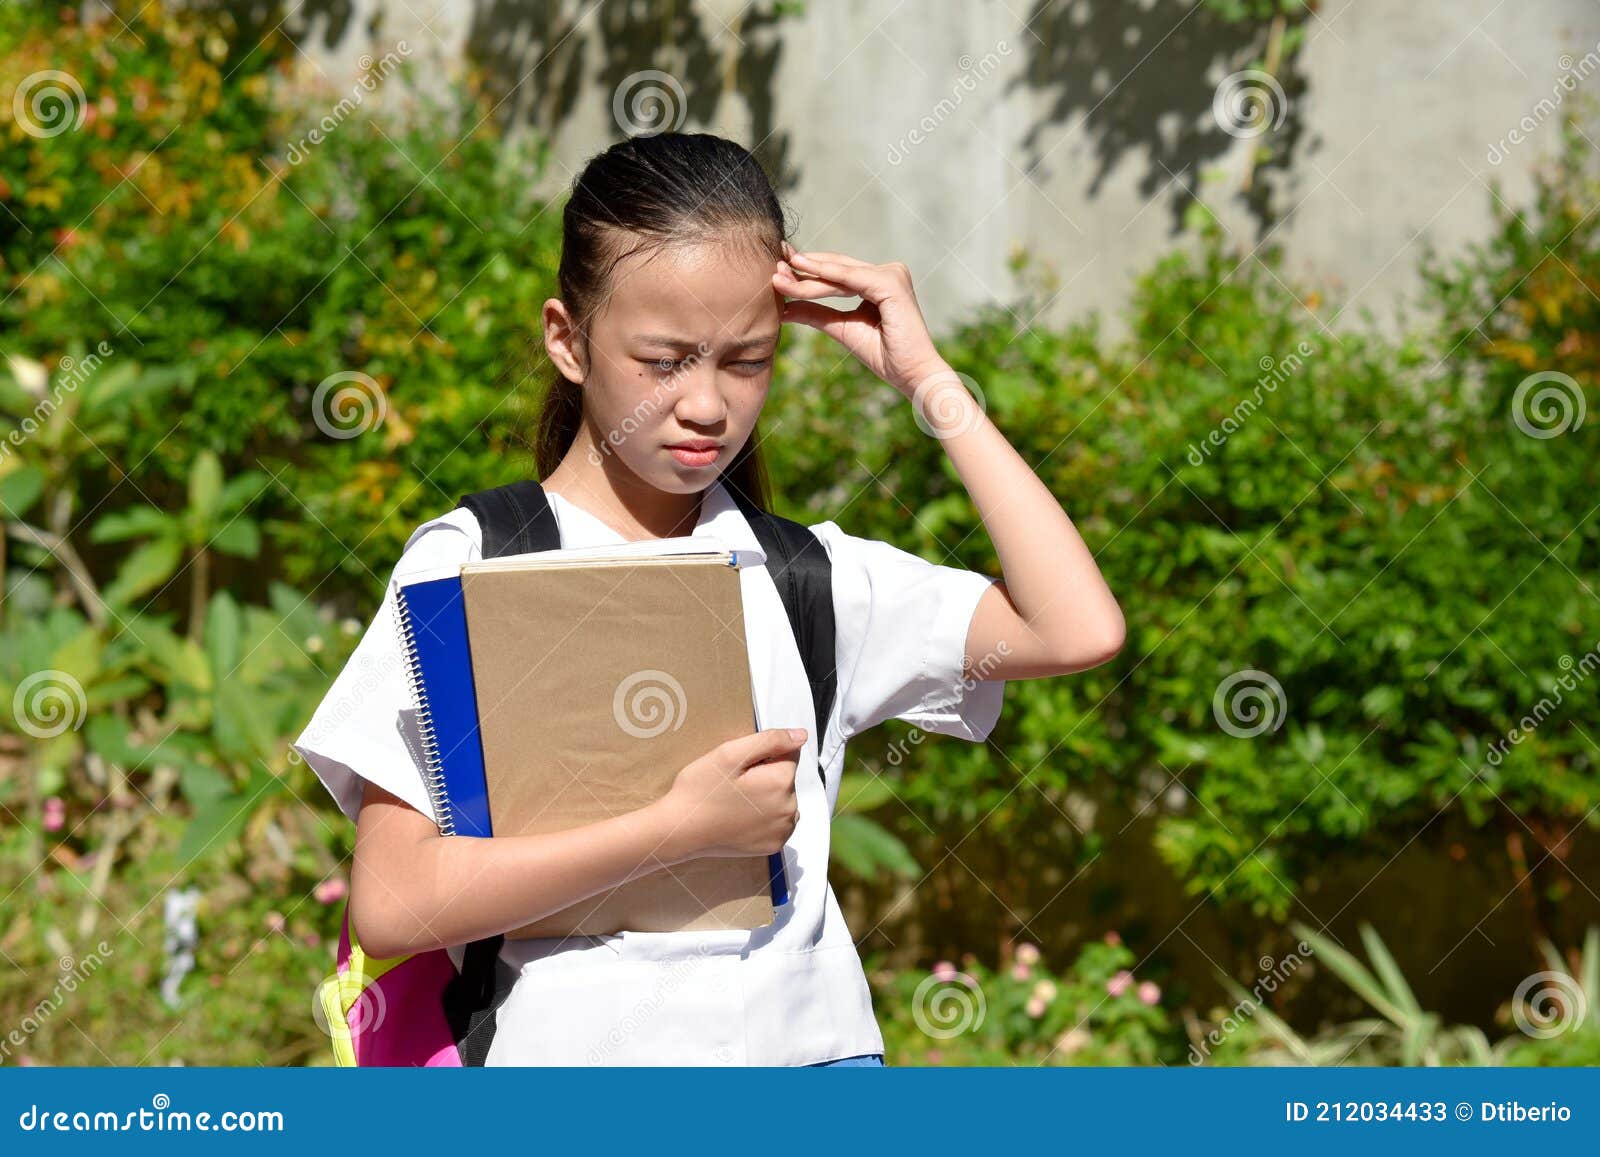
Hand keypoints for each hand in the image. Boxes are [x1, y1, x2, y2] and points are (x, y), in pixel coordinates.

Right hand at [657, 727, 804, 858]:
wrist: (681, 830)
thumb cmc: (701, 789)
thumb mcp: (729, 754)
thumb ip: (769, 741)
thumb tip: (801, 736)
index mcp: (781, 781)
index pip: (788, 754)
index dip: (763, 755)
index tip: (740, 767)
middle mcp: (790, 808)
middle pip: (786, 778)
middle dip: (766, 775)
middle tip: (734, 785)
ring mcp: (783, 830)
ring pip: (784, 799)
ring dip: (768, 796)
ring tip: (737, 802)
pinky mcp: (774, 845)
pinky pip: (779, 821)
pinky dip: (766, 816)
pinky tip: (742, 817)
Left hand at [773, 241, 950, 396]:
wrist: (912, 375)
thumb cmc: (885, 356)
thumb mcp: (842, 330)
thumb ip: (817, 315)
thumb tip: (783, 308)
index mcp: (879, 282)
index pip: (838, 273)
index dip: (808, 271)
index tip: (779, 270)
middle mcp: (888, 273)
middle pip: (837, 269)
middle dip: (804, 268)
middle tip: (773, 265)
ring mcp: (892, 274)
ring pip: (840, 273)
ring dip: (808, 274)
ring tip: (780, 273)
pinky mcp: (891, 282)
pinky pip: (851, 277)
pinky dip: (826, 275)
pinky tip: (803, 270)